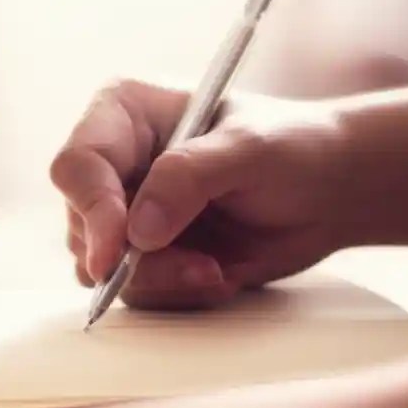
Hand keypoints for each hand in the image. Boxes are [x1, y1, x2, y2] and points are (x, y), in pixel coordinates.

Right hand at [50, 79, 348, 308]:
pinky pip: (132, 290)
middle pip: (83, 225)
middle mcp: (112, 163)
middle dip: (138, 260)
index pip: (77, 165)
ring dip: (160, 279)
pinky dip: (174, 292)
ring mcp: (123, 211)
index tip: (117, 254)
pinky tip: (217, 273)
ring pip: (101, 267)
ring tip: (217, 269)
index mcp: (122, 115)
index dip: (92, 210)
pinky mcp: (141, 253)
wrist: (330, 191)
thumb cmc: (295, 148)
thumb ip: (189, 178)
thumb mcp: (251, 148)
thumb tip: (138, 230)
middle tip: (203, 266)